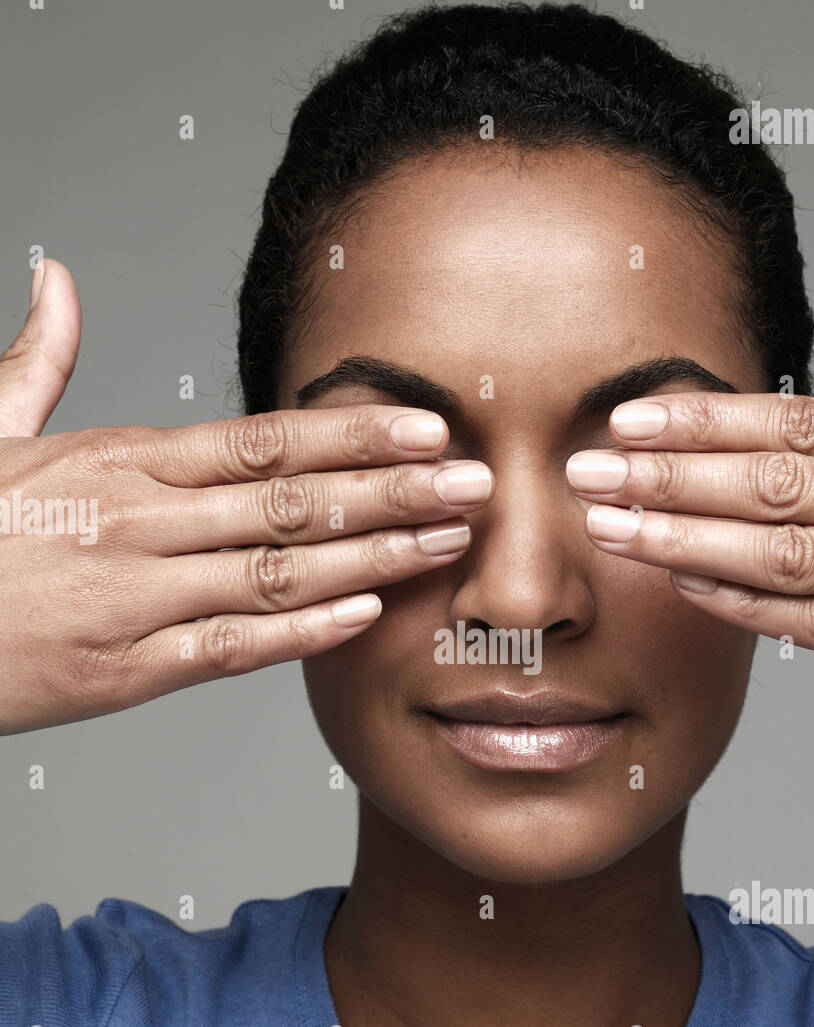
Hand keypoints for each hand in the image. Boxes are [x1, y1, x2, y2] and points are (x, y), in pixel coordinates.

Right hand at [0, 259, 490, 733]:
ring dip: (375, 556)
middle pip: (292, 501)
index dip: (353, 434)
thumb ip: (39, 358)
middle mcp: (141, 524)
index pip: (261, 440)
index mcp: (120, 461)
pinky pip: (237, 646)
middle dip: (395, 490)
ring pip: (280, 571)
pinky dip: (305, 631)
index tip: (425, 426)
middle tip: (477, 483)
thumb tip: (54, 276)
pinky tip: (368, 614)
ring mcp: (140, 599)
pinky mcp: (130, 669)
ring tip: (448, 542)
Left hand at [566, 274, 813, 713]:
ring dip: (686, 542)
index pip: (805, 424)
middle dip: (673, 477)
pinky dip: (744, 607)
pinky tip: (682, 588)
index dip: (712, 419)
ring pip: (785, 555)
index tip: (635, 417)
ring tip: (610, 529)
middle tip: (585, 470)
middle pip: (778, 484)